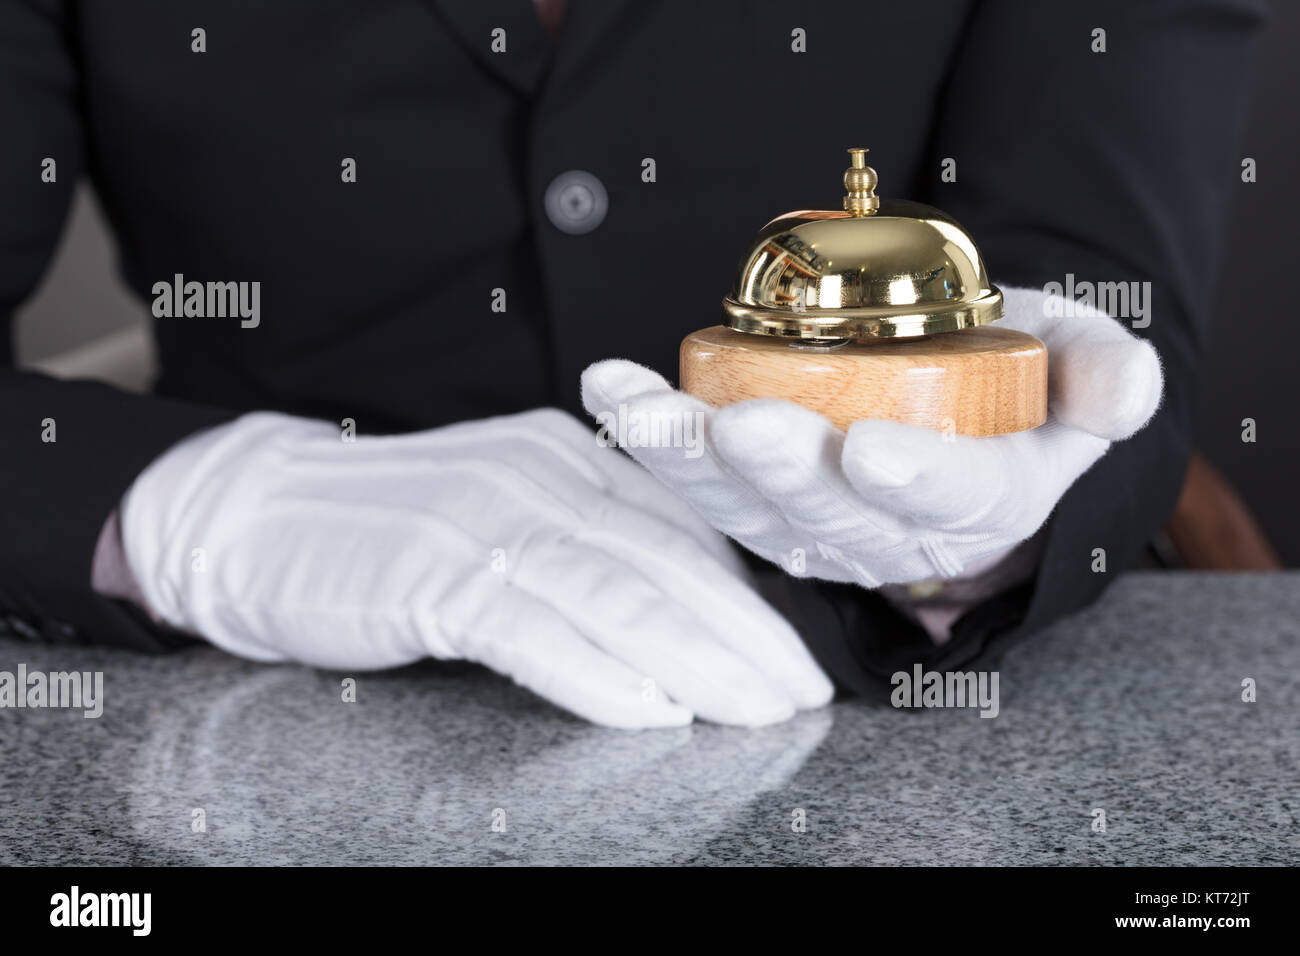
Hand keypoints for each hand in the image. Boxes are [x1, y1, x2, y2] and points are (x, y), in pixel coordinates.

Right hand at [119, 408, 831, 727]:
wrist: (248, 511)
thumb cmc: (381, 528)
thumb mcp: (499, 515)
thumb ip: (580, 548)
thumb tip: (672, 616)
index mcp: (562, 459)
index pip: (678, 530)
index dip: (743, 595)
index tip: (790, 651)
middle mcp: (535, 477)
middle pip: (664, 562)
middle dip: (744, 634)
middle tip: (801, 693)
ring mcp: (480, 520)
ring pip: (614, 594)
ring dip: (696, 660)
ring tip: (756, 713)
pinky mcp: (426, 573)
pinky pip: (531, 627)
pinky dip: (597, 673)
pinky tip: (652, 710)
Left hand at [580, 287, 1161, 587]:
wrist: (953, 416)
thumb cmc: (1014, 382)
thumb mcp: (1080, 364)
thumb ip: (1105, 374)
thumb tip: (1119, 392)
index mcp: (985, 499)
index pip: (957, 498)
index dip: (918, 478)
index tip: (872, 448)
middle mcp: (891, 529)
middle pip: (833, 513)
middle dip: (784, 471)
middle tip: (743, 427)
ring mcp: (814, 524)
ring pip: (747, 508)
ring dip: (687, 461)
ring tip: (635, 409)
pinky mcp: (756, 503)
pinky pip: (701, 483)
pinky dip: (651, 441)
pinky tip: (608, 392)